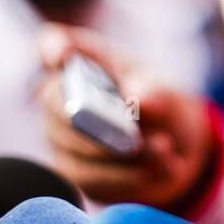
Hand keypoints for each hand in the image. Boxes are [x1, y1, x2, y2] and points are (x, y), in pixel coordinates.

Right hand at [37, 24, 216, 212]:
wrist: (172, 148)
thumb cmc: (159, 104)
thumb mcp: (166, 93)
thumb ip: (154, 92)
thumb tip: (137, 97)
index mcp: (83, 60)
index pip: (52, 45)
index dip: (51, 48)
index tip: (60, 55)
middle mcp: (60, 96)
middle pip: (55, 102)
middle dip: (91, 116)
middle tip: (131, 128)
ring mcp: (61, 136)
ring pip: (75, 146)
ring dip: (119, 152)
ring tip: (164, 150)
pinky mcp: (73, 172)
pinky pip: (92, 178)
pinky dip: (128, 176)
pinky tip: (159, 169)